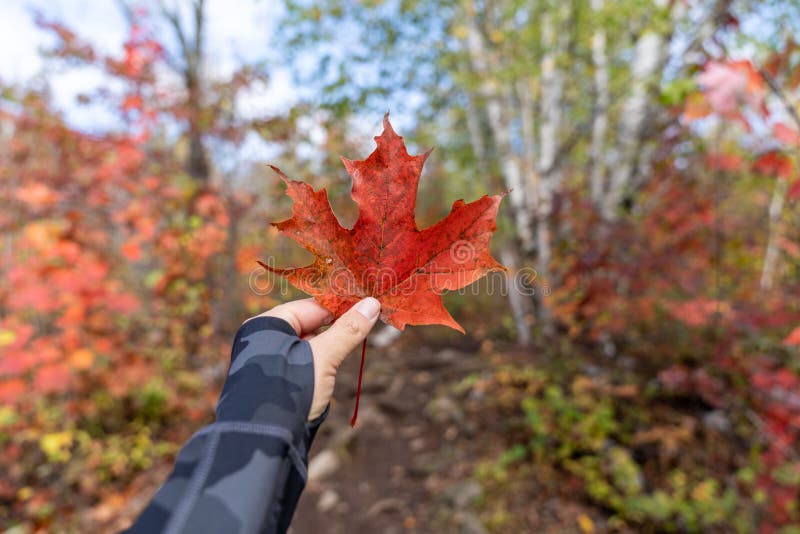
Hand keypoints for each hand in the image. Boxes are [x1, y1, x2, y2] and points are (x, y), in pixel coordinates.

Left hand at [247, 297, 380, 420]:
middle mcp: (262, 339)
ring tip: (346, 355)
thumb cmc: (292, 389)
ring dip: (328, 349)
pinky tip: (328, 375)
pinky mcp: (272, 381)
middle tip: (365, 329)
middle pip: (309, 325)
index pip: (311, 306)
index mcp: (267, 324)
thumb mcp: (324, 356)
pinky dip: (317, 365)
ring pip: (306, 346)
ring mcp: (266, 361)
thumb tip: (372, 303)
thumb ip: (348, 329)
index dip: (341, 307)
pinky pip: (300, 364)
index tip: (368, 308)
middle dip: (337, 330)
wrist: (266, 441)